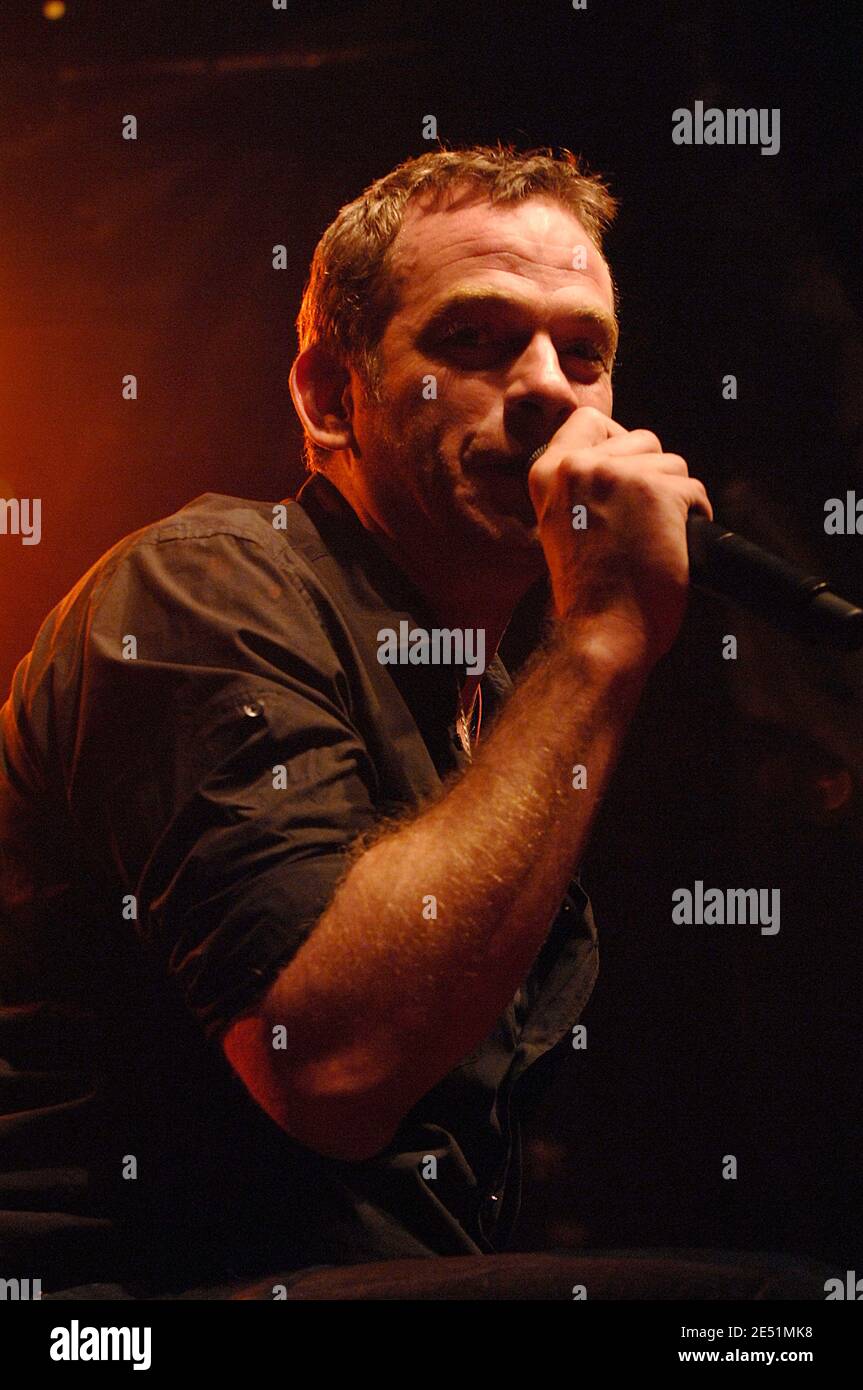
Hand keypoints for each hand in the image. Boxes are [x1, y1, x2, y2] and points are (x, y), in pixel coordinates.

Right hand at [527, 406, 712, 671]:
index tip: (624, 477)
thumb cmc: (589, 591)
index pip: (589, 419)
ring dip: (674, 499)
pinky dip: (695, 517)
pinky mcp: (658, 492)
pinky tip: (672, 546)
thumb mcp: (563, 522)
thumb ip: (583, 483)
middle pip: (641, 438)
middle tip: (638, 522)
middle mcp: (579, 465)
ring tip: (652, 538)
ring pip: (673, 464)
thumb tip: (628, 451)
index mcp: (547, 471)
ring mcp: (619, 475)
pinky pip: (695, 490)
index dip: (617, 442)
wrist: (601, 633)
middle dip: (652, 475)